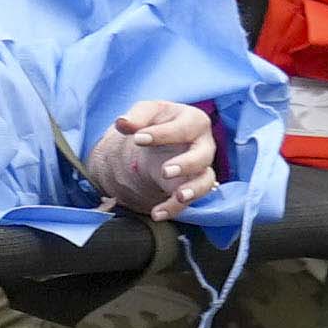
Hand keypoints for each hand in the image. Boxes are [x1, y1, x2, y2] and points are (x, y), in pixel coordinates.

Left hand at [83, 98, 220, 219]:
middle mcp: (204, 144)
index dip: (161, 134)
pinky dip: (175, 209)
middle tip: (164, 171)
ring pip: (205, 181)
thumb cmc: (157, 122)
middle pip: (203, 156)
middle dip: (186, 164)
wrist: (160, 141)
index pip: (183, 128)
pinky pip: (191, 200)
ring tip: (177, 197)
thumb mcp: (146, 114)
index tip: (138, 138)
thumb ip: (136, 117)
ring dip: (192, 190)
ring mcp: (202, 167)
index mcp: (194, 120)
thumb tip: (122, 123)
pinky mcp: (194, 187)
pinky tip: (157, 213)